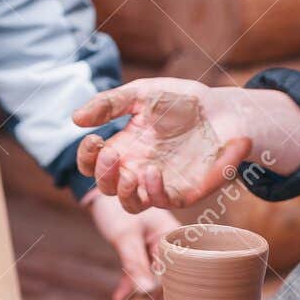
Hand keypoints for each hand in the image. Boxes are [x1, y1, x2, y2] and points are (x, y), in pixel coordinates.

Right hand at [73, 77, 299, 211]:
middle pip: (108, 188)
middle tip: (111, 154)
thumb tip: (74, 118)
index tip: (93, 140)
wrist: (224, 110)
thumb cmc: (182, 102)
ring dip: (125, 192)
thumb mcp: (142, 94)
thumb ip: (110, 104)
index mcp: (124, 148)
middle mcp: (138, 170)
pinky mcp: (184, 192)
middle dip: (104, 174)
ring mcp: (160, 184)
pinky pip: (163, 202)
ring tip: (131, 172)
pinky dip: (154, 190)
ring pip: (132, 205)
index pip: (94, 165)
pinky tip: (153, 171)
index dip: (86, 158)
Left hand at [84, 190, 178, 299]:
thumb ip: (135, 266)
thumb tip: (145, 293)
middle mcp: (168, 242)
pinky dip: (130, 283)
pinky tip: (118, 298)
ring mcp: (155, 246)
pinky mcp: (142, 248)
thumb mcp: (125, 238)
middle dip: (148, 298)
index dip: (157, 293)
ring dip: (139, 295)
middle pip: (163, 278)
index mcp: (171, 236)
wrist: (100, 193)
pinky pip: (140, 270)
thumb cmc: (116, 210)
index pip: (170, 272)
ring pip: (151, 277)